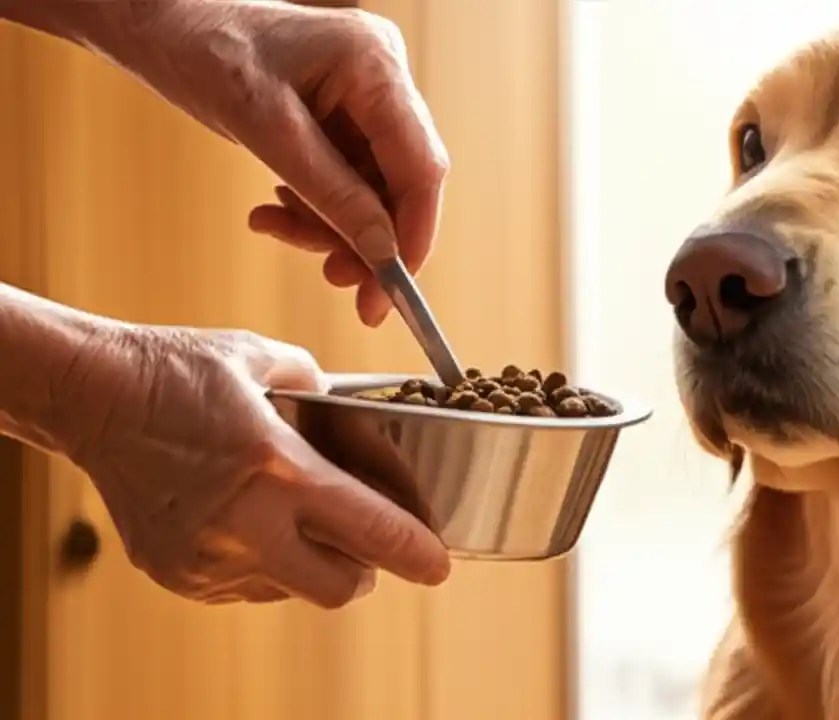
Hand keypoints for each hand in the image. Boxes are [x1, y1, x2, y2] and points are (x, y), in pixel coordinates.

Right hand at [54, 324, 450, 607]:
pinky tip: (248, 521)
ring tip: (295, 518)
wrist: (91, 396)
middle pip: (339, 587)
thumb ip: (324, 395)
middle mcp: (245, 523)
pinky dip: (262, 564)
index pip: (371, 530)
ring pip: (290, 588)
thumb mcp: (268, 362)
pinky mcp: (176, 573)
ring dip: (309, 564)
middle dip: (365, 572)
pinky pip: (244, 586)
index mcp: (278, 468)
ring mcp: (206, 556)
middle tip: (366, 546)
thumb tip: (358, 421)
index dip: (416, 553)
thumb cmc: (182, 370)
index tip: (438, 564)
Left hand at [97, 0, 448, 325]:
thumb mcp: (266, 132)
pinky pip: (348, 177)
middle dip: (367, 236)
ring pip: (373, 188)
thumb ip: (331, 195)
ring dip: (331, 224)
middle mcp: (384, 77)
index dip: (413, 234)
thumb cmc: (205, 51)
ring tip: (277, 227)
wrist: (164, 23)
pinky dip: (316, 204)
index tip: (392, 289)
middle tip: (336, 279)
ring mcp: (367, 95)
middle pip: (401, 182)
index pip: (422, 166)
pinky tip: (276, 206)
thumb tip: (381, 252)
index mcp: (376, 65)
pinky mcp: (346, 112)